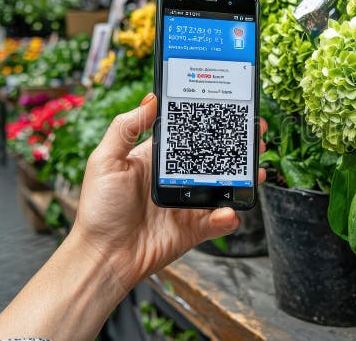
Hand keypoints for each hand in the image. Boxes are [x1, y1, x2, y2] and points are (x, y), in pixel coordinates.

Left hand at [71, 93, 266, 292]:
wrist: (103, 256)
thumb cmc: (99, 209)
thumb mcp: (105, 161)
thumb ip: (126, 128)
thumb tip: (151, 99)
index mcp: (157, 158)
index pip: (188, 133)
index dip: (209, 120)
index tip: (229, 108)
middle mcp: (176, 177)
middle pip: (213, 157)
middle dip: (237, 146)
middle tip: (256, 135)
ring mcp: (188, 203)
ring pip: (223, 187)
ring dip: (243, 178)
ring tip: (256, 171)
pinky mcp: (194, 228)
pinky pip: (218, 221)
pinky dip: (228, 216)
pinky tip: (230, 211)